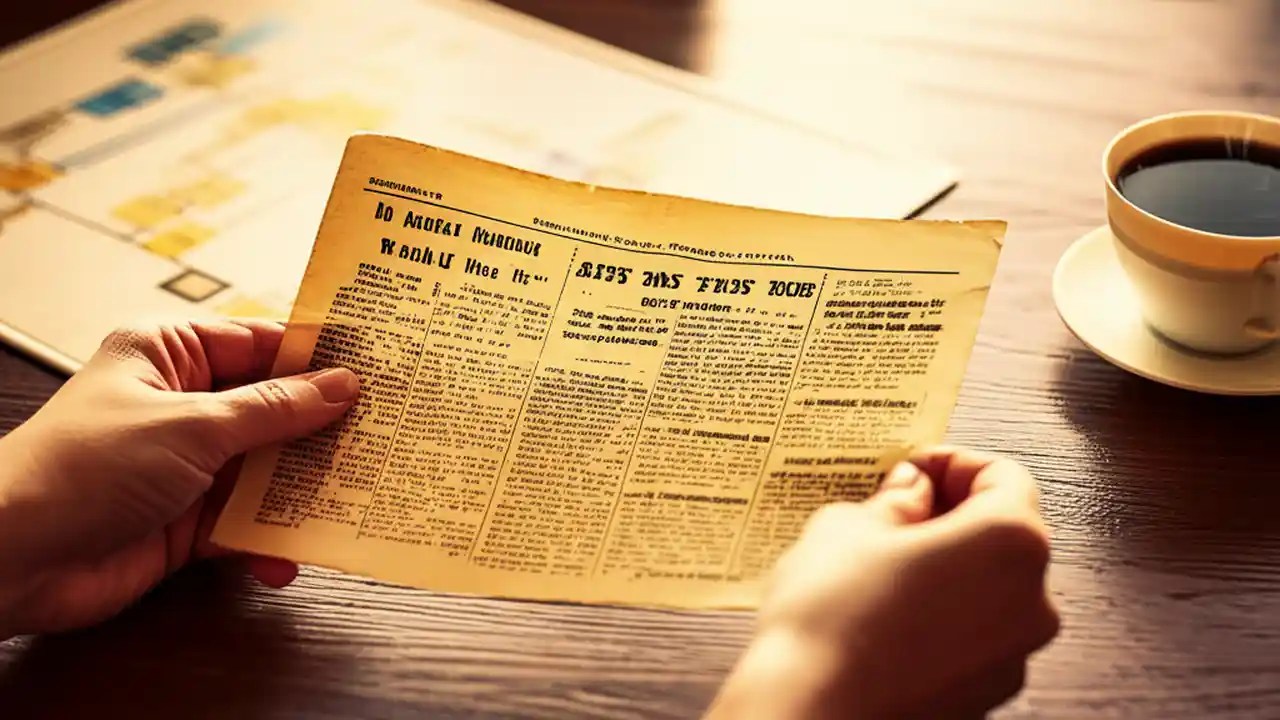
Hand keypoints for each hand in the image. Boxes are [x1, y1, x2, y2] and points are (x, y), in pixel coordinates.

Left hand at [0, 321, 357, 637]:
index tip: (376, 367)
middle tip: (382, 434)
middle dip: (322, 429)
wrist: (14, 558)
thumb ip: (273, 410)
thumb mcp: (192, 425)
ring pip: (268, 469)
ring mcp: (187, 465)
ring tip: (353, 495)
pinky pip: (248, 524)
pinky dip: (272, 540)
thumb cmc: (80, 469)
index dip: (318, 356)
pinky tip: (292, 553)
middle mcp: (182, 405)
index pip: (261, 344)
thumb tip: (340, 386)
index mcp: (169, 355)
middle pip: (274, 410)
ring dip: (304, 489)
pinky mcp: (188, 522)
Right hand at [706, 447, 1058, 719]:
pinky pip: (972, 635)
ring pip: (989, 588)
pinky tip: (884, 611)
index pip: (1003, 475)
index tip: (911, 467)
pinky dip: (941, 614)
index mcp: (1010, 541)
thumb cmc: (830, 618)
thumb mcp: (848, 527)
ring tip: (879, 563)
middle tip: (891, 508)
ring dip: (946, 566)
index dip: (951, 462)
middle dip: (950, 514)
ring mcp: (1012, 655)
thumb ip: (894, 501)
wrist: (810, 713)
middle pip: (1004, 533)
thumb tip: (911, 491)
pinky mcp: (985, 695)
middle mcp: (1031, 601)